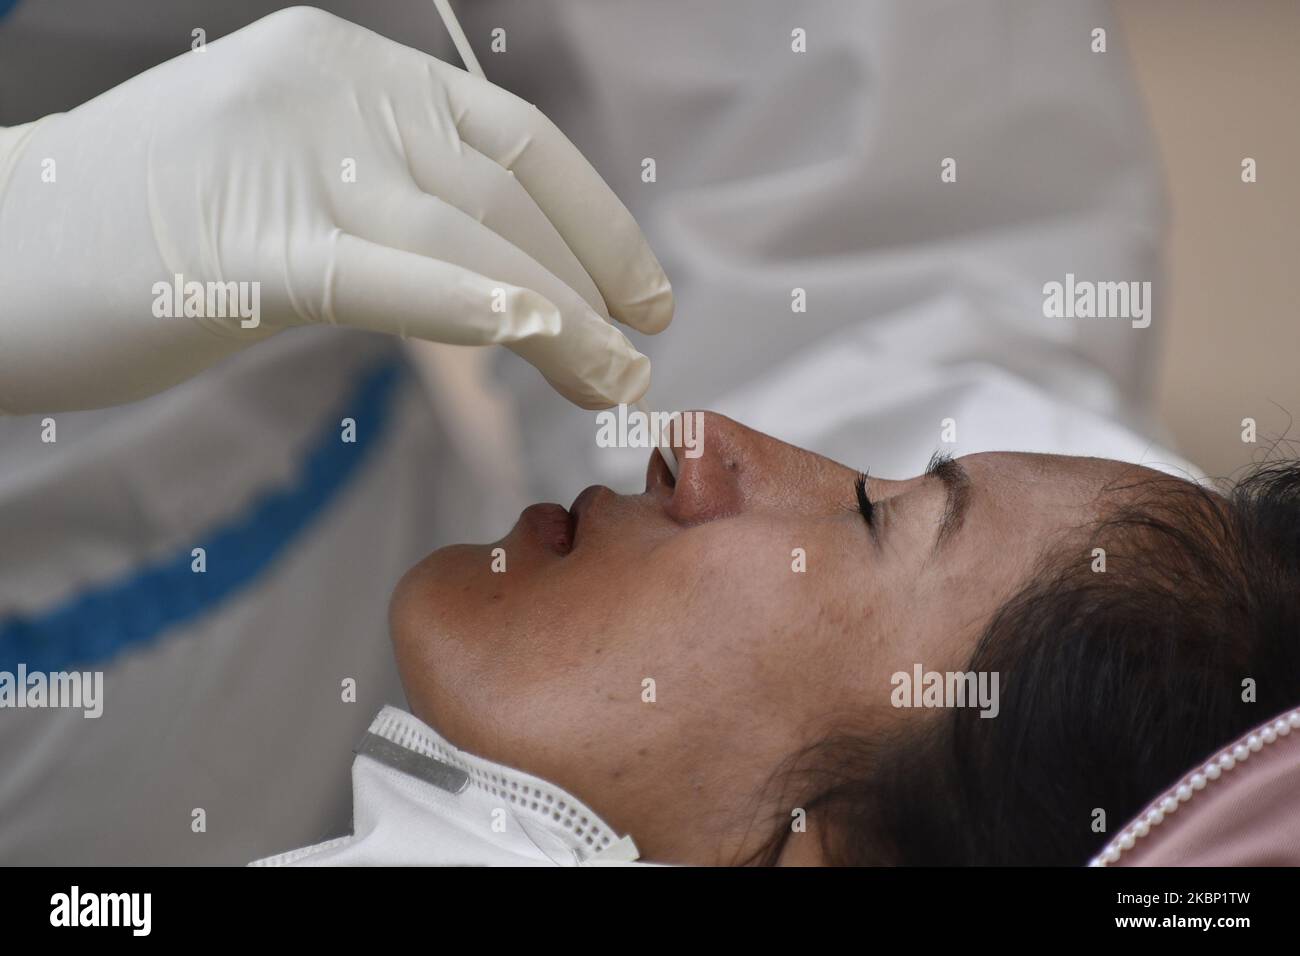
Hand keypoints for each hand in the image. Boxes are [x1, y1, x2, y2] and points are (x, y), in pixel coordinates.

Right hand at [0, 6, 672, 412]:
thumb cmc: (131, 232)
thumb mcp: (278, 181)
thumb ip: (378, 201)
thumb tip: (485, 269)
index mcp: (340, 67)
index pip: (510, 136)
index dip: (594, 216)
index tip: (643, 288)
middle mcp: (326, 91)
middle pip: (505, 191)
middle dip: (594, 278)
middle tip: (643, 354)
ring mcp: (286, 162)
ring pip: (470, 239)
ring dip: (566, 319)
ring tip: (620, 383)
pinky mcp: (245, 248)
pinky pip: (391, 278)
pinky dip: (480, 309)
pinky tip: (549, 343)